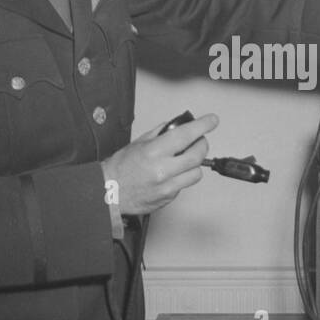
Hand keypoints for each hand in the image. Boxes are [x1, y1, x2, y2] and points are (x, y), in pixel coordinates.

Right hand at [100, 114, 218, 215]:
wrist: (108, 192)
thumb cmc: (120, 168)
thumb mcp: (139, 142)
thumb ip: (161, 133)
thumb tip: (179, 125)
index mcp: (154, 152)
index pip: (185, 135)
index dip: (203, 126)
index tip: (211, 120)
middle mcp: (162, 170)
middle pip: (198, 155)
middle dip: (202, 144)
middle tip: (199, 140)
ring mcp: (167, 186)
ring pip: (196, 173)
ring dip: (193, 164)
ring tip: (183, 160)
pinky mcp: (168, 198)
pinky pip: (184, 185)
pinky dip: (181, 178)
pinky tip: (170, 175)